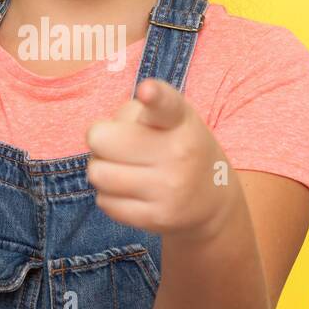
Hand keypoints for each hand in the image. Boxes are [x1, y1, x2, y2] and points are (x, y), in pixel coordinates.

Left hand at [85, 77, 236, 240]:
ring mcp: (169, 188)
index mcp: (180, 119)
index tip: (147, 90)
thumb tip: (100, 139)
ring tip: (124, 168)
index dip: (155, 96)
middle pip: (101, 139)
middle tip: (119, 145)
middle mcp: (179, 153)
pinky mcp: (156, 217)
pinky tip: (132, 191)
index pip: (166, 104)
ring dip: (101, 169)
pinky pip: (104, 202)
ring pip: (97, 173)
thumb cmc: (177, 145)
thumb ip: (132, 114)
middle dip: (100, 140)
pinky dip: (110, 195)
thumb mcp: (170, 118)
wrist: (212, 198)